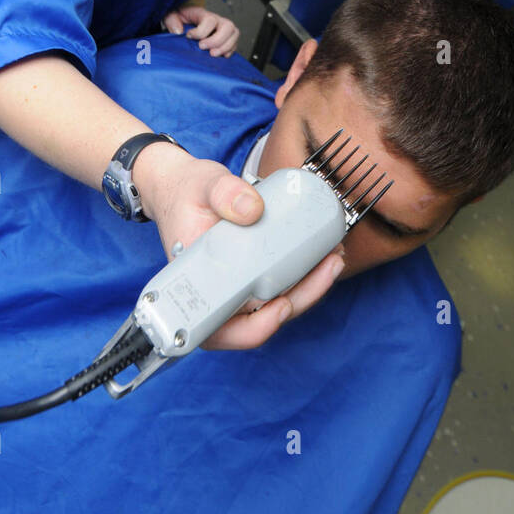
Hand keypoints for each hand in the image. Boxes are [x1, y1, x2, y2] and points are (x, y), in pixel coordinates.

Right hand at [134, 144, 345, 351]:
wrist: (180, 186)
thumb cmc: (186, 193)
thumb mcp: (202, 185)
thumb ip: (224, 193)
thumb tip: (252, 210)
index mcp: (194, 283)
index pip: (220, 328)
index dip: (254, 329)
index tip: (281, 306)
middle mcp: (216, 292)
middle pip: (259, 320)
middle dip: (300, 299)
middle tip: (328, 268)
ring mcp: (235, 285)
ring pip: (273, 305)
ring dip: (308, 290)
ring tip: (333, 259)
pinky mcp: (250, 272)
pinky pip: (277, 285)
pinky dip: (301, 276)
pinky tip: (322, 255)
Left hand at [162, 4, 239, 56]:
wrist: (183, 19)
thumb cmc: (178, 17)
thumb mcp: (171, 15)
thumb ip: (172, 21)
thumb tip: (178, 32)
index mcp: (203, 13)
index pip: (210, 20)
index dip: (201, 31)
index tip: (189, 37)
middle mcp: (217, 20)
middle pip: (228, 26)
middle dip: (217, 40)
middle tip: (203, 47)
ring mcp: (223, 29)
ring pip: (234, 34)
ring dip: (225, 47)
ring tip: (212, 54)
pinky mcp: (226, 38)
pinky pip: (235, 43)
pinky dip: (230, 51)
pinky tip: (220, 56)